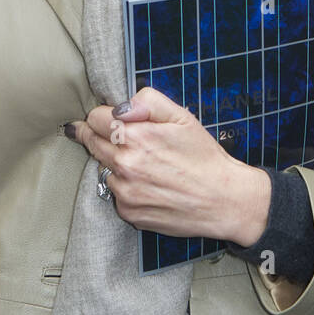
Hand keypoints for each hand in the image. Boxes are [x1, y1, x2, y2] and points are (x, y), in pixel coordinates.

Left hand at [64, 87, 271, 245]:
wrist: (222, 199)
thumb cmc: (204, 157)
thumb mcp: (183, 117)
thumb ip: (148, 102)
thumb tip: (121, 107)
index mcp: (135, 136)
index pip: (94, 119)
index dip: (102, 116)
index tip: (107, 119)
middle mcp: (124, 165)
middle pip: (91, 143)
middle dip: (100, 136)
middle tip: (120, 138)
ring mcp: (124, 191)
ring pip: (103, 169)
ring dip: (115, 164)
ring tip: (145, 165)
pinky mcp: (128, 212)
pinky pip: (116, 193)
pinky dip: (127, 187)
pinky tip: (150, 185)